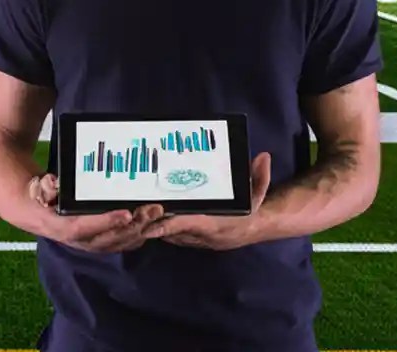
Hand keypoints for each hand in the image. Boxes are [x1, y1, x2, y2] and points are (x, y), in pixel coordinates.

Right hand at [29, 173, 165, 252]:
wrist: (34, 211)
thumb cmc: (39, 195)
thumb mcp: (38, 187)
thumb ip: (45, 186)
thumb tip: (51, 183)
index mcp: (61, 226)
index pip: (84, 227)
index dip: (106, 222)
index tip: (126, 213)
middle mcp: (79, 240)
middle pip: (109, 237)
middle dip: (133, 225)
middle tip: (152, 210)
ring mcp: (91, 243)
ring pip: (119, 242)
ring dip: (140, 229)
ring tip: (156, 213)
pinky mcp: (101, 242)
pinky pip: (122, 242)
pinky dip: (138, 234)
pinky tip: (152, 223)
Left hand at [141, 152, 272, 250]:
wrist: (253, 230)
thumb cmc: (251, 212)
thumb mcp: (258, 195)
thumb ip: (260, 177)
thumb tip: (264, 156)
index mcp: (213, 226)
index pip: (187, 225)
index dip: (166, 226)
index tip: (148, 226)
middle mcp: (200, 236)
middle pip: (170, 232)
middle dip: (151, 224)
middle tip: (132, 213)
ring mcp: (194, 240)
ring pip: (167, 235)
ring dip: (152, 227)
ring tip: (133, 213)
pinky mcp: (189, 240)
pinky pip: (170, 236)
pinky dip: (159, 228)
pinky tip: (145, 217)